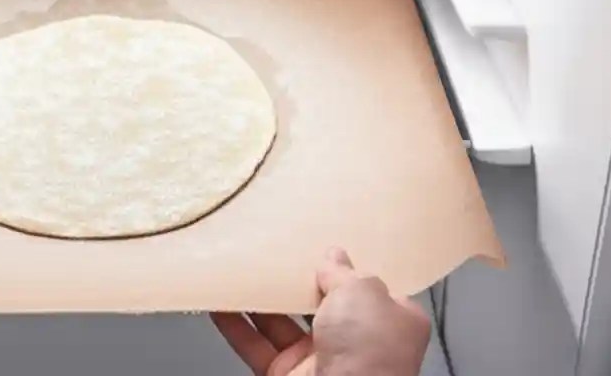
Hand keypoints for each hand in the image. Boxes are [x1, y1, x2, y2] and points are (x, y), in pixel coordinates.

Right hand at [211, 248, 429, 375]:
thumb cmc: (369, 350)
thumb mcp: (363, 292)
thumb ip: (342, 273)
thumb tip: (333, 258)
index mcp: (390, 320)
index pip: (366, 288)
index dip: (344, 268)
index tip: (321, 246)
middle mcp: (357, 341)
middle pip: (319, 303)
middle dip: (296, 280)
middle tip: (273, 253)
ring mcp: (320, 359)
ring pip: (282, 322)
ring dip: (259, 298)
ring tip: (238, 270)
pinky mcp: (287, 374)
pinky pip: (258, 345)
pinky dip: (237, 327)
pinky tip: (220, 305)